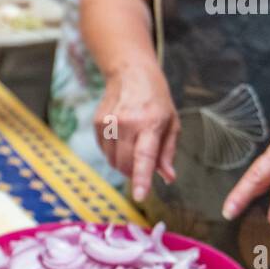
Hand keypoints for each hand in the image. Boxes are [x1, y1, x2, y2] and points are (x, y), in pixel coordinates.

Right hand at [94, 61, 179, 201]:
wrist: (130, 73)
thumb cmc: (156, 100)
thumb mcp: (171, 123)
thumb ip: (167, 152)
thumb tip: (167, 177)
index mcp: (150, 123)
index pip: (144, 156)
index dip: (141, 178)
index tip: (139, 195)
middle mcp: (126, 124)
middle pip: (125, 164)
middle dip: (134, 173)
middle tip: (144, 166)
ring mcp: (108, 124)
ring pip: (113, 161)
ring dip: (124, 164)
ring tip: (134, 147)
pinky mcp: (97, 124)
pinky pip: (104, 152)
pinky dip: (114, 154)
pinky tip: (122, 139)